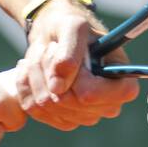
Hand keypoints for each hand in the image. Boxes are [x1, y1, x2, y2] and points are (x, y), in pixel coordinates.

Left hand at [15, 0, 139, 130]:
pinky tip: (30, 69)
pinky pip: (33, 109)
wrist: (54, 34)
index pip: (94, 96)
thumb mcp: (73, 26)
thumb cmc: (71, 26)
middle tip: (49, 48)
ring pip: (47, 106)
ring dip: (36, 74)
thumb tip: (57, 88)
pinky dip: (25, 85)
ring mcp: (84, 117)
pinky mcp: (61, 120)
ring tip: (40, 54)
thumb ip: (70, 52)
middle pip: (67, 102)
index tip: (70, 58)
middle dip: (50, 70)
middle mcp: (107, 106)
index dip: (76, 79)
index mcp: (122, 84)